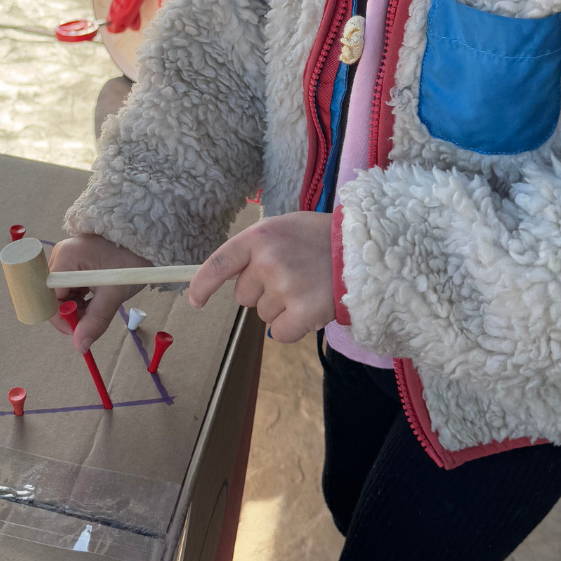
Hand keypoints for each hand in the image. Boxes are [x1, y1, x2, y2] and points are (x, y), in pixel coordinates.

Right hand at [48, 234, 151, 352]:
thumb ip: (95, 320)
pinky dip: (82, 299)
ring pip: (63, 294)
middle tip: (91, 321)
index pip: (49, 296)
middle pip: (54, 295)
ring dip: (77, 307)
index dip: (61, 316)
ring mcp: (68, 259)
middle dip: (70, 313)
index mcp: (65, 258)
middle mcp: (61, 256)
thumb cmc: (131, 262)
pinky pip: (71, 288)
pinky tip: (97, 301)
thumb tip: (80, 345)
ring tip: (99, 307)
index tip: (77, 329)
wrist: (147, 243)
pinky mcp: (76, 264)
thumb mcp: (113, 294)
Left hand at [188, 212, 334, 342]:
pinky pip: (280, 333)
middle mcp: (268, 261)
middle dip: (262, 292)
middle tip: (292, 276)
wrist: (365, 248)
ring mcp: (286, 287)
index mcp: (260, 236)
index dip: (202, 285)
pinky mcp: (304, 312)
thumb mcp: (284, 227)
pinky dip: (293, 328)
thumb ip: (256, 248)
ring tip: (308, 287)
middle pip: (243, 296)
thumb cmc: (321, 238)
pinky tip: (310, 309)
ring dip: (282, 308)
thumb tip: (226, 277)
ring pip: (263, 315)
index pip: (219, 265)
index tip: (195, 301)